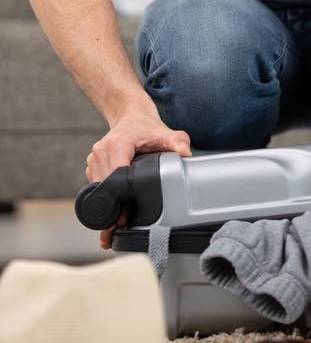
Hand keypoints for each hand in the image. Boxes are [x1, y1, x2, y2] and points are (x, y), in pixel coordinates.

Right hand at [85, 111, 191, 248]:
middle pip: (104, 186)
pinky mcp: (92, 163)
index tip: (124, 217)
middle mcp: (101, 150)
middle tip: (119, 227)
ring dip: (106, 203)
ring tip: (115, 221)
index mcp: (117, 144)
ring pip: (97, 188)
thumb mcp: (165, 133)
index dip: (120, 199)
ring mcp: (94, 157)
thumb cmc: (147, 127)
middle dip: (112, 207)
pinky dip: (103, 195)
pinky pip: (95, 185)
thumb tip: (186, 154)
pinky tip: (113, 206)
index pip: (115, 177)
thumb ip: (177, 142)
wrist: (131, 115)